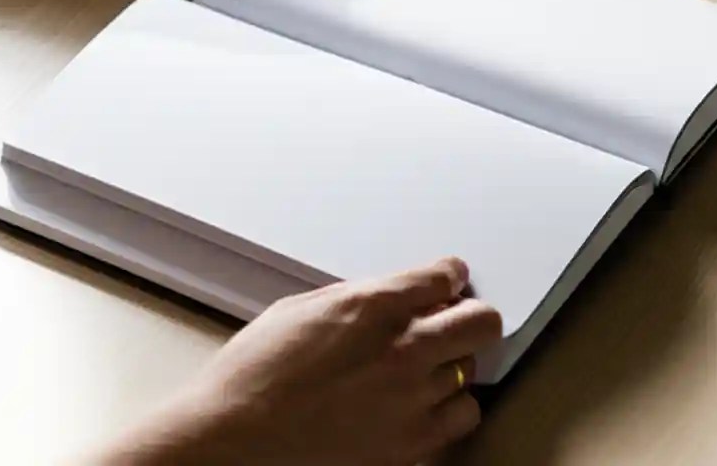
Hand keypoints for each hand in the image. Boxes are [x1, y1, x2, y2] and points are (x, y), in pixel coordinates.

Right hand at [92, 257, 502, 465]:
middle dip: (470, 316)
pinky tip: (424, 406)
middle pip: (482, 320)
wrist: (233, 440)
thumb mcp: (299, 310)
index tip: (450, 282)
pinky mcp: (412, 442)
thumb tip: (389, 297)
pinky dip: (450, 409)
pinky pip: (464, 415)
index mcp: (373, 305)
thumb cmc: (251, 377)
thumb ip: (356, 299)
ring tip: (426, 371)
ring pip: (473, 370)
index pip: (446, 275)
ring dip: (452, 365)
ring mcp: (412, 397)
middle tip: (454, 323)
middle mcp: (403, 347)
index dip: (450, 277)